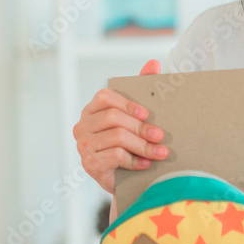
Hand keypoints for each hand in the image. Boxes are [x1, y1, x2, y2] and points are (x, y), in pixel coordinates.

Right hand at [73, 59, 169, 194]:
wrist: (125, 180)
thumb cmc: (130, 143)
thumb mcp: (136, 116)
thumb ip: (142, 87)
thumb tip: (154, 63)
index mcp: (92, 110)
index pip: (105, 97)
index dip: (127, 103)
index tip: (147, 113)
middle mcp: (82, 126)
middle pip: (114, 118)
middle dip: (142, 127)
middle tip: (161, 136)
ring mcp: (83, 146)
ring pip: (117, 137)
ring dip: (144, 146)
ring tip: (161, 153)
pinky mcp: (89, 164)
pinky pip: (115, 156)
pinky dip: (135, 160)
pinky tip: (146, 164)